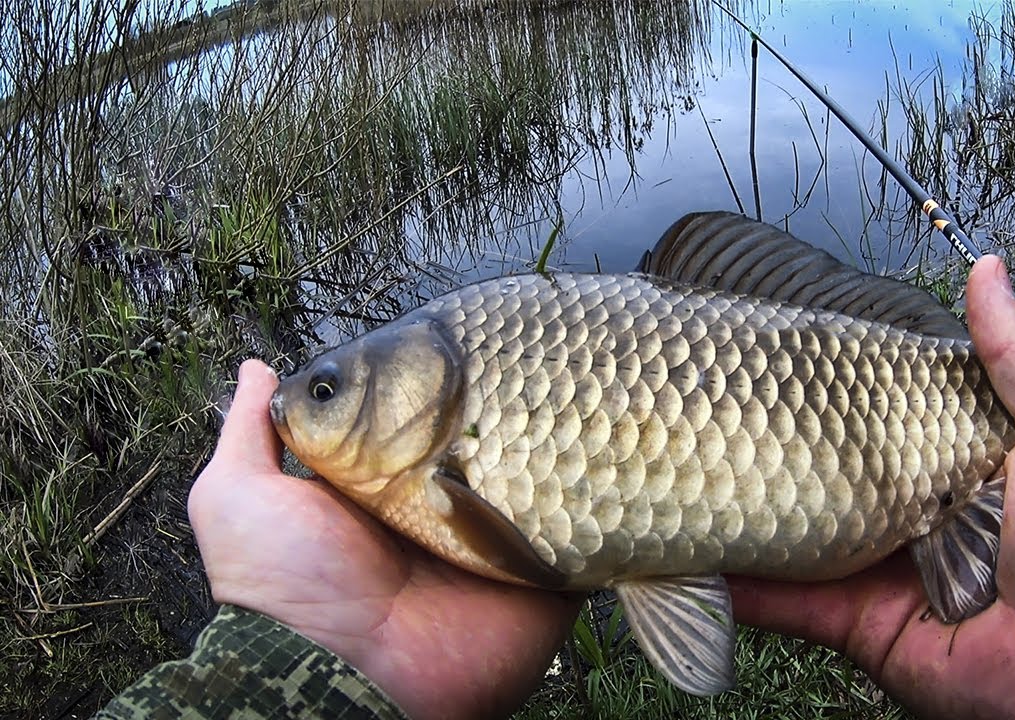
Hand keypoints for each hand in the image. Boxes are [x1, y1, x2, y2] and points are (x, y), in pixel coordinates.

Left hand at [188, 360, 580, 719]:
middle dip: (510, 405)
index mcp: (386, 486)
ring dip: (562, 443)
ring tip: (584, 390)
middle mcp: (446, 510)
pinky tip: (610, 452)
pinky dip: (600, 498)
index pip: (424, 419)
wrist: (352, 679)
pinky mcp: (543, 575)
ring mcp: (499, 543)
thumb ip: (249, 434)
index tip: (463, 336)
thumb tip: (257, 367)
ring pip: (545, 476)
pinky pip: (586, 529)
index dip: (440, 381)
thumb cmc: (288, 587)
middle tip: (533, 357)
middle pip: (491, 443)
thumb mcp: (238, 499)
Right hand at [727, 256, 1014, 719]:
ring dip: (741, 512)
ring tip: (681, 474)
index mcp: (945, 465)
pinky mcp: (853, 623)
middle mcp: (902, 513)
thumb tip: (988, 266)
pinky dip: (739, 586)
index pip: (873, 421)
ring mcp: (872, 569)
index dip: (829, 393)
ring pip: (791, 534)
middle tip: (708, 410)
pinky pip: (786, 602)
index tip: (775, 356)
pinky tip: (689, 556)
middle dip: (771, 450)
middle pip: (824, 475)